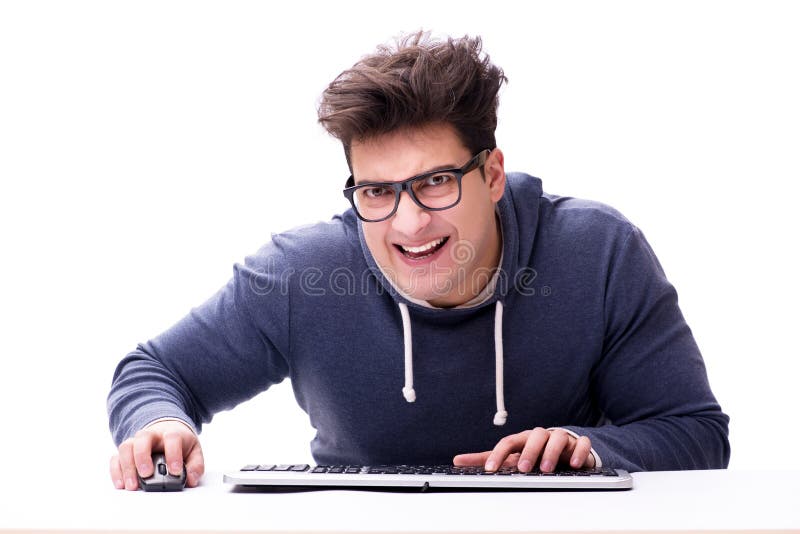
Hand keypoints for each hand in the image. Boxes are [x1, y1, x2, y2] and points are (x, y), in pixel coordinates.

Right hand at [109, 420, 204, 489]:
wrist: (166, 431)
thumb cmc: (180, 444)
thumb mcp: (193, 451)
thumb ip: (195, 465)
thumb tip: (191, 480)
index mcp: (171, 433)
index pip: (172, 438)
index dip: (173, 454)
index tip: (175, 471)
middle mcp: (151, 435)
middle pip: (143, 438)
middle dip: (143, 457)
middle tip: (146, 474)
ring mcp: (136, 442)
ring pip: (126, 447)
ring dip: (127, 467)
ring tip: (132, 485)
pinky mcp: (126, 452)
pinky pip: (116, 458)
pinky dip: (116, 471)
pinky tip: (121, 484)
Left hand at [453, 427, 594, 472]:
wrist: (564, 450)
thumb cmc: (533, 453)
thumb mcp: (510, 456)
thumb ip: (486, 458)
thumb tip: (457, 460)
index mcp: (523, 439)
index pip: (509, 442)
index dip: (498, 453)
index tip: (490, 469)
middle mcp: (541, 436)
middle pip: (534, 436)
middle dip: (528, 452)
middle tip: (523, 469)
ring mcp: (561, 439)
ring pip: (557, 437)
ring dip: (551, 452)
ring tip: (546, 469)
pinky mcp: (579, 444)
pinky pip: (581, 444)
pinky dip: (578, 452)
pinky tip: (573, 464)